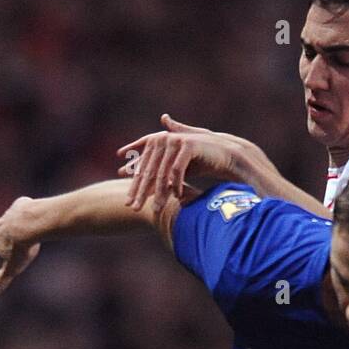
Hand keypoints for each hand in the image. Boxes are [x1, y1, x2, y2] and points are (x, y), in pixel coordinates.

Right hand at [0, 197, 41, 298]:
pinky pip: (23, 206)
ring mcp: (10, 213)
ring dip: (16, 222)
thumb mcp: (12, 268)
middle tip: (14, 238)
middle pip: (0, 230)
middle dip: (5, 233)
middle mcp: (0, 226)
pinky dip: (27, 210)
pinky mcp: (21, 204)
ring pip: (11, 218)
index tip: (2, 249)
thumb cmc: (22, 248)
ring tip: (27, 226)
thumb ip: (0, 282)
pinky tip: (35, 214)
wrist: (31, 224)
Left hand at [117, 114, 245, 209]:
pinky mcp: (188, 146)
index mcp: (159, 141)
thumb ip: (160, 166)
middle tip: (132, 206)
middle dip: (140, 190)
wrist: (226, 154)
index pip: (142, 159)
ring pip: (162, 172)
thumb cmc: (201, 159)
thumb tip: (144, 170)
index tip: (122, 186)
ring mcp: (176, 141)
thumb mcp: (177, 164)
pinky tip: (176, 197)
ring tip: (155, 209)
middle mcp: (165, 139)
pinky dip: (176, 184)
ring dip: (159, 193)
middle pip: (149, 168)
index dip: (132, 173)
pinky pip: (178, 170)